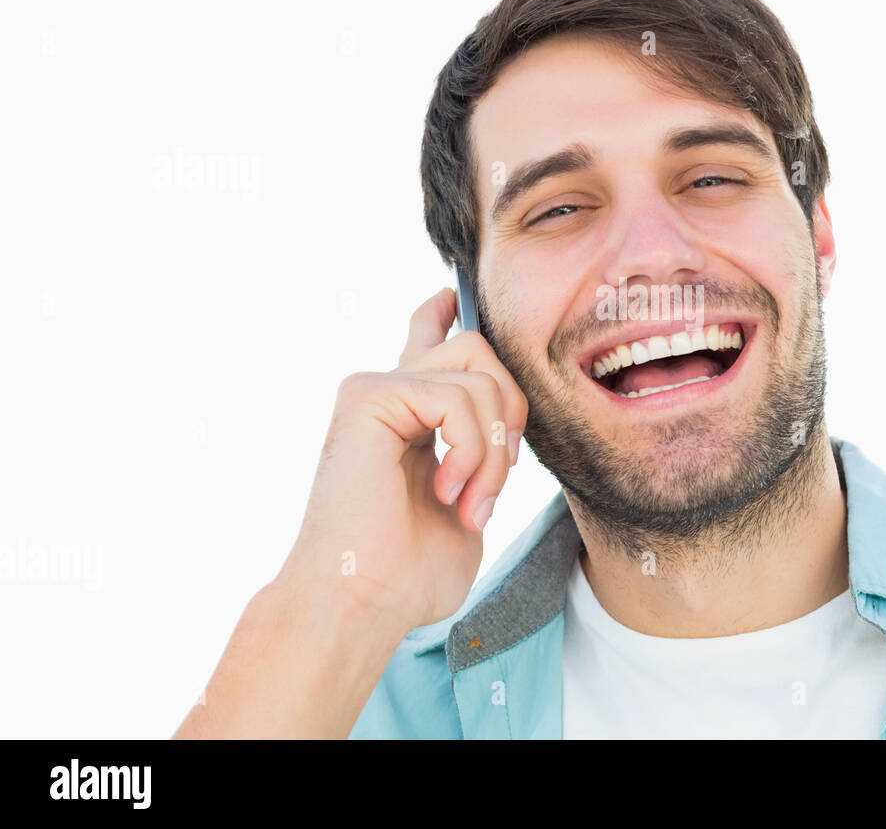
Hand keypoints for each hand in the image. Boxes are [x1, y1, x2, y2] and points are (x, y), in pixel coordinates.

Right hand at [278, 286, 527, 628]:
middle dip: (512, 414)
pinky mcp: (368, 396)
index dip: (446, 313)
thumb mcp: (465, 500)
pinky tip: (449, 492)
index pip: (427, 338)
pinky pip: (459, 398)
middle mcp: (388, 392)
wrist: (359, 603)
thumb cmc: (407, 572)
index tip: (452, 295)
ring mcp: (375, 389)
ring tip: (469, 504)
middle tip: (494, 483)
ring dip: (494, 451)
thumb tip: (504, 414)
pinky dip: (473, 451)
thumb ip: (478, 450)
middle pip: (482, 349)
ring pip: (481, 375)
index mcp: (406, 415)